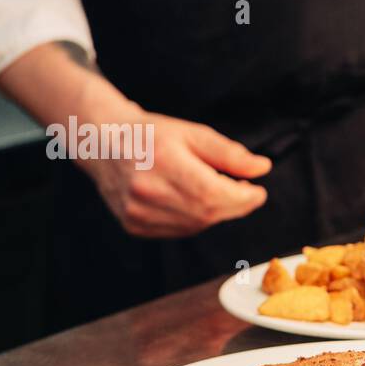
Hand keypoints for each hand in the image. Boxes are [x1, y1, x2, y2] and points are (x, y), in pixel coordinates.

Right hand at [77, 112, 270, 237]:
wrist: (102, 143)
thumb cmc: (152, 135)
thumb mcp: (193, 134)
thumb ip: (229, 154)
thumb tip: (262, 169)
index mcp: (164, 163)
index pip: (214, 194)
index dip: (243, 197)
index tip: (257, 191)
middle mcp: (147, 191)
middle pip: (208, 212)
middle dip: (234, 205)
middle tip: (242, 190)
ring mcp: (138, 212)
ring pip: (196, 225)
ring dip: (214, 212)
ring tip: (213, 190)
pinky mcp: (134, 225)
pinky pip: (179, 230)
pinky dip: (194, 220)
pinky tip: (190, 200)